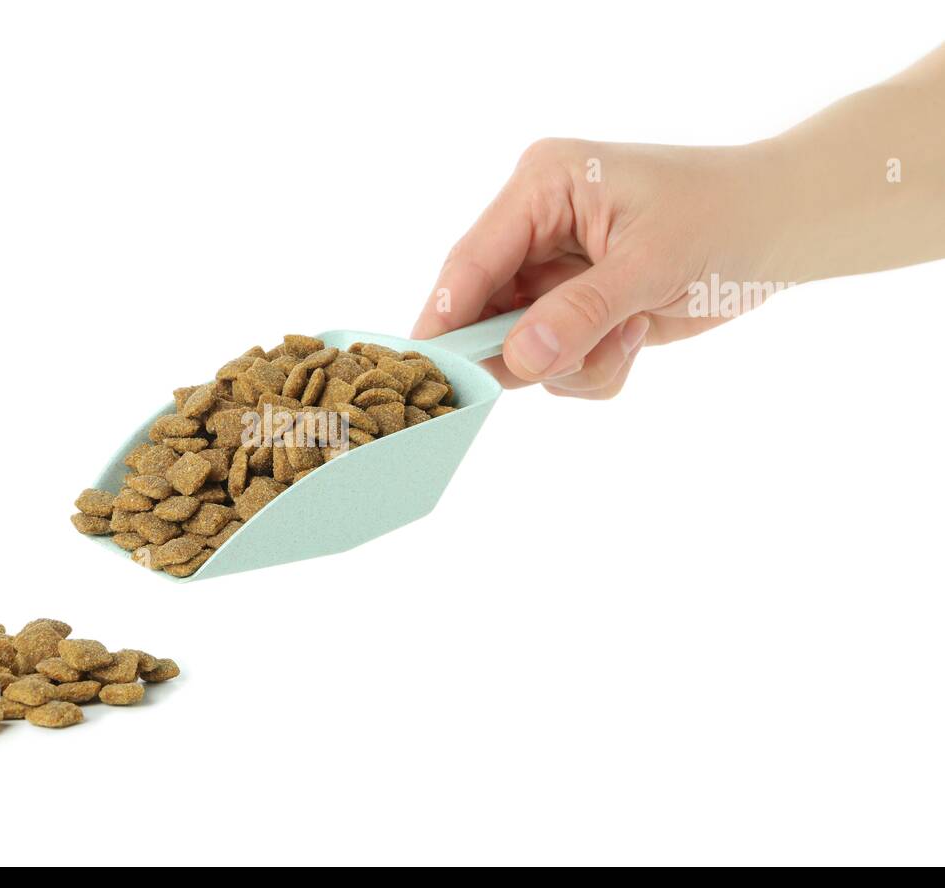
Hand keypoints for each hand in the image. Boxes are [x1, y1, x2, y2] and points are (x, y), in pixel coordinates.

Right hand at [412, 139, 778, 398]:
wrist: (787, 226)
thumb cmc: (726, 218)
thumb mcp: (652, 263)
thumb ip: (581, 312)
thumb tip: (519, 358)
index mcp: (541, 187)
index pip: (472, 260)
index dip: (447, 317)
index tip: (430, 368)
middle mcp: (535, 227)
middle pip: (484, 310)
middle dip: (525, 348)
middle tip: (563, 362)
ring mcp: (553, 272)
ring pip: (520, 347)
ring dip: (571, 362)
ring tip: (629, 337)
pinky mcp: (576, 309)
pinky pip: (555, 362)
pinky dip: (592, 369)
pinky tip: (636, 337)